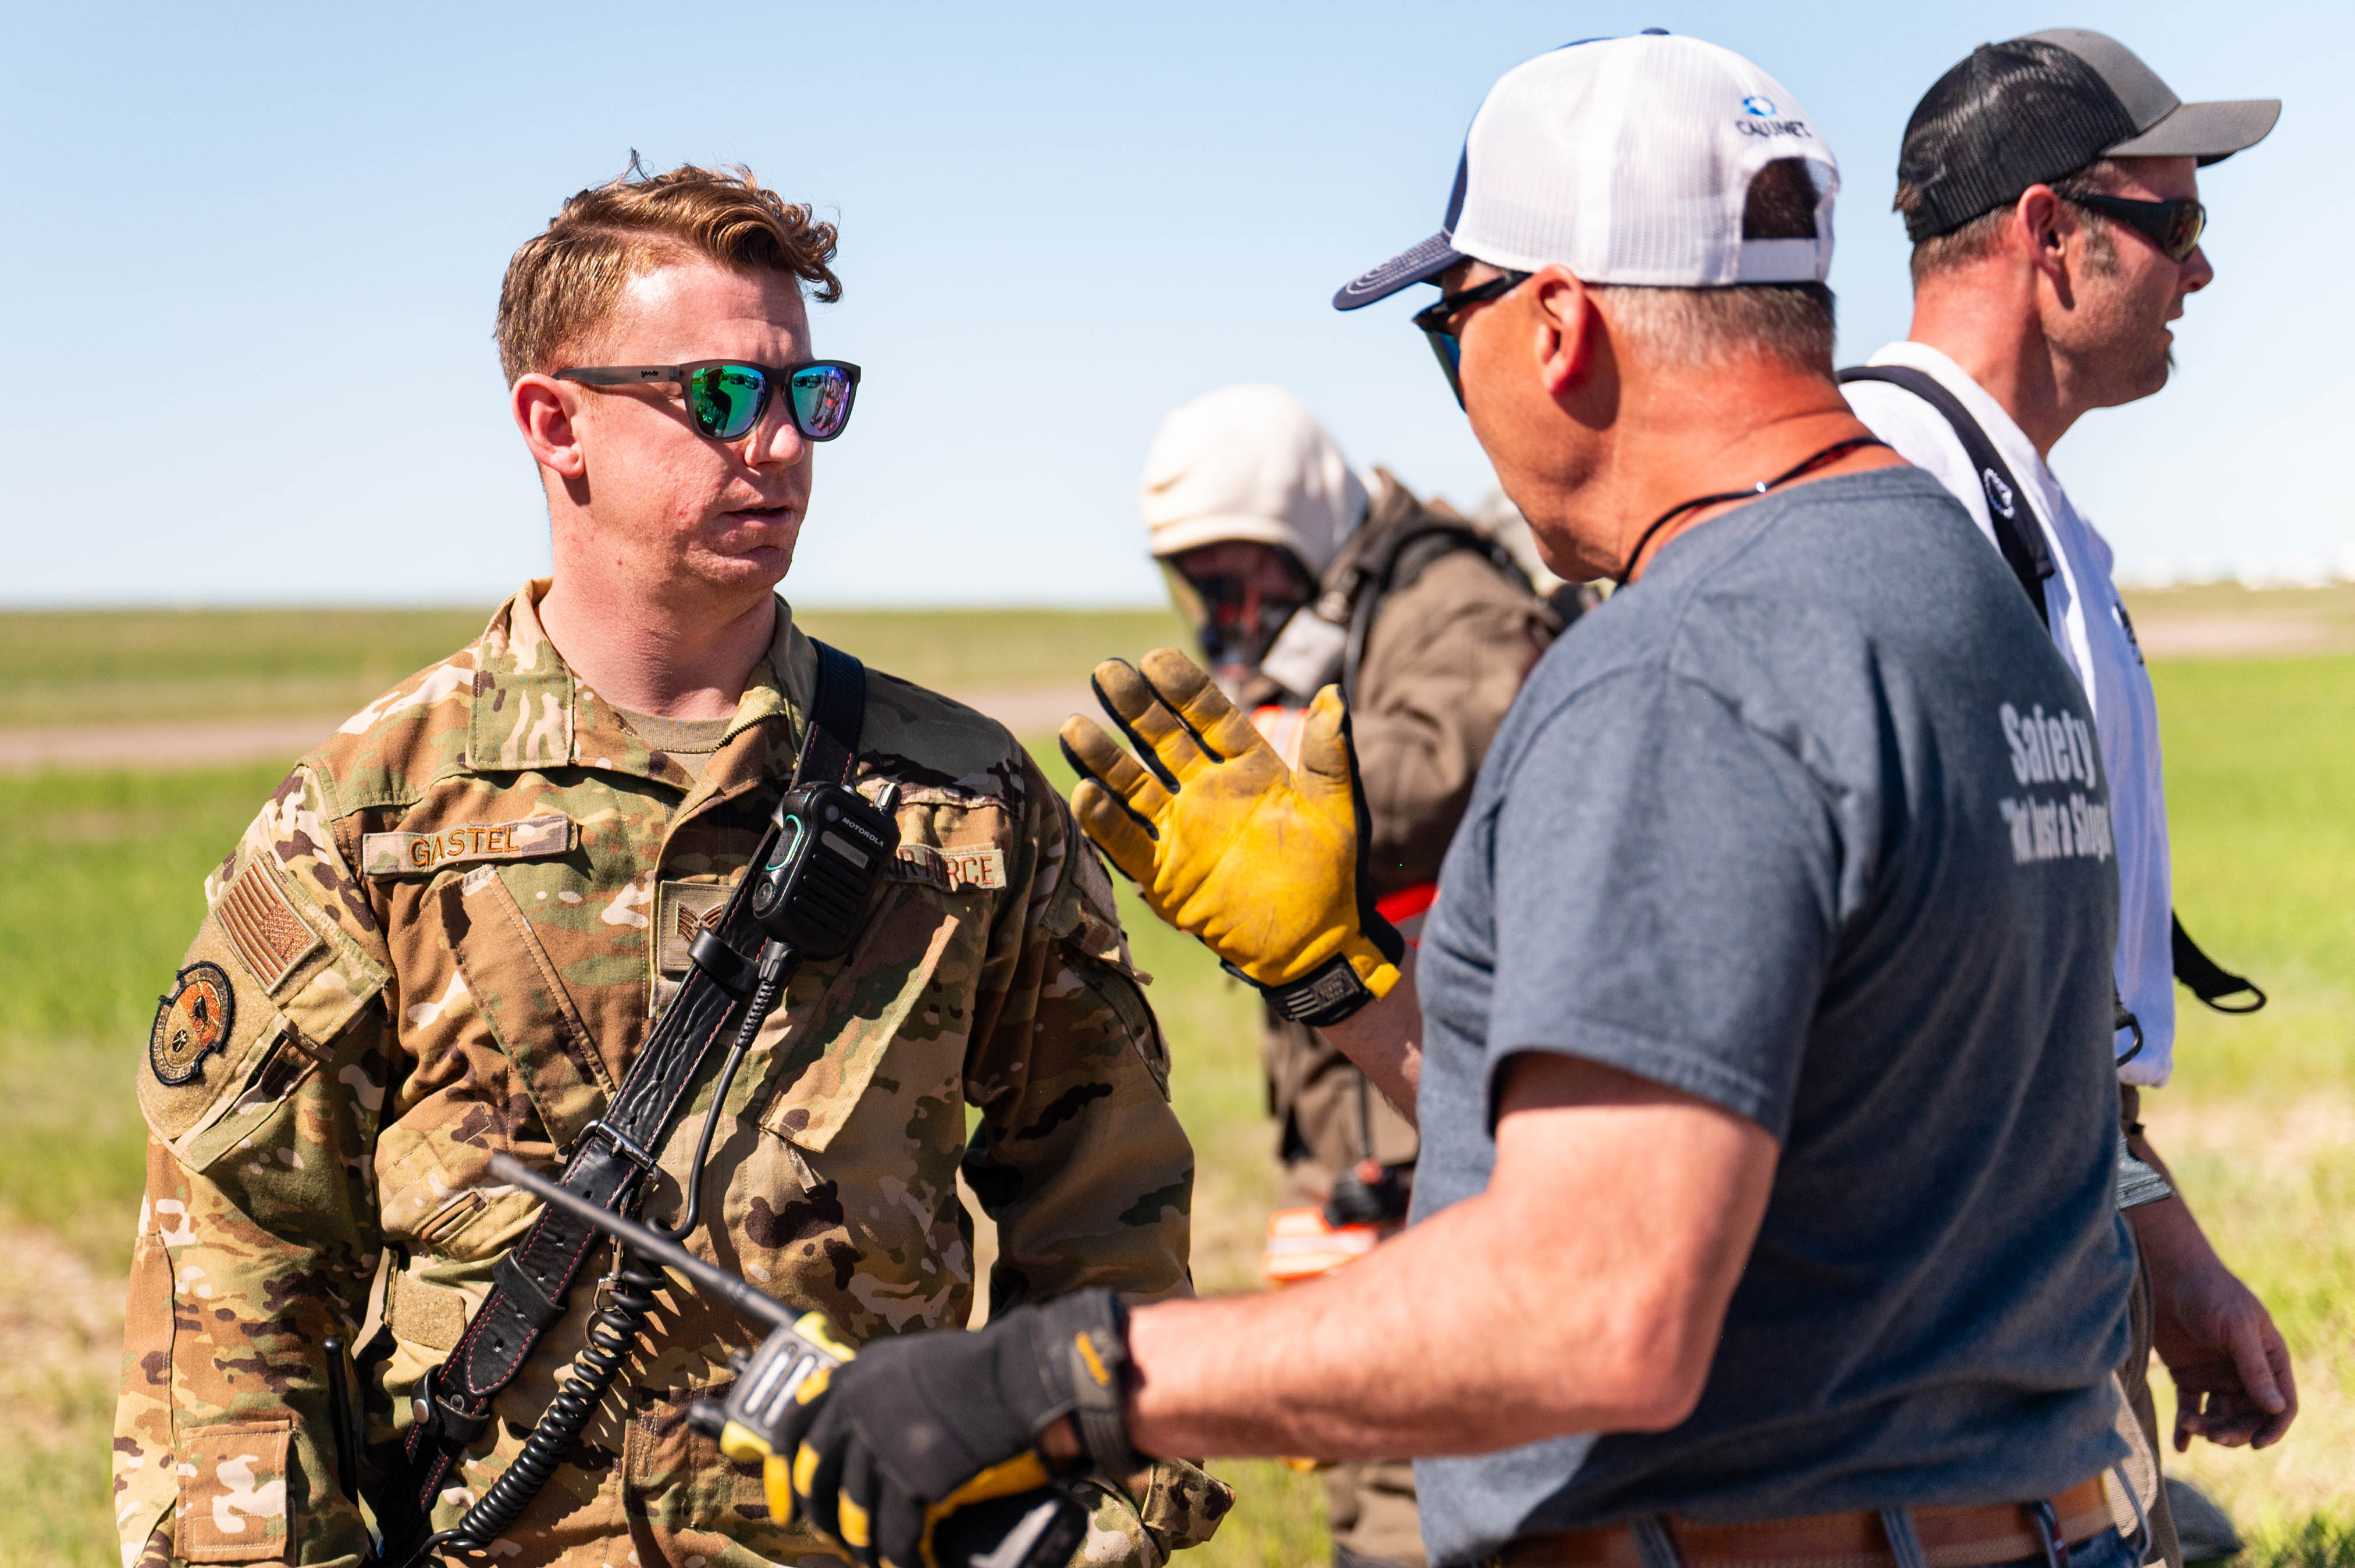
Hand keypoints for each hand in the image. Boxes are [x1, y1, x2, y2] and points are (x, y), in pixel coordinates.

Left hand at [776, 1290, 1133, 1567]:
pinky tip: (905, 1566)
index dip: (780, 1471)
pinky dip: (899, 1557)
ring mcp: (884, 1446)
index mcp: (855, 1377)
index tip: (783, 1505)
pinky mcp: (915, 1479)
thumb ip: (888, 1390)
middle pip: (817, 1477)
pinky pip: (896, 1535)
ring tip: (874, 1556)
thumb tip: (876, 1425)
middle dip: (823, 1516)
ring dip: (863, 1543)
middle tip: (834, 1538)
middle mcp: (858, 1410)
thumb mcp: (916, 1363)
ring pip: (855, 1513)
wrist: (1024, 1377)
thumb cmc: (981, 1368)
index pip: (793, 1426)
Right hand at [1060, 649, 1402, 1023]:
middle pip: (1162, 739)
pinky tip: (1085, 794)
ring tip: (1074, 727)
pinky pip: (1128, 843)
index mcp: (1248, 767)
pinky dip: (1105, 821)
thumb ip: (1328, 753)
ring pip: (1134, 785)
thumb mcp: (1334, 808)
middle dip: (1134, 707)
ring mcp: (1182, 830)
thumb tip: (1333, 692)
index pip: (1209, 716)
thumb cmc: (1329, 873)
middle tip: (1105, 672)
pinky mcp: (1165, 874)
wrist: (1314, 943)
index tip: (1154, 658)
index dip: (1183, 688)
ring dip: (1104, 758)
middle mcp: (1207, 791)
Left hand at [2146, 1242, 2296, 1449]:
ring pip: (2219, 1416)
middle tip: (2215, 1437)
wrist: (2165, 1274)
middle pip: (2248, 1417)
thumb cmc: (2209, 1294)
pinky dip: (2185, 1426)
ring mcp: (2216, 1376)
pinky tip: (2180, 1444)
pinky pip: (2191, 1408)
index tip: (2256, 1444)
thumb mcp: (2236, 1328)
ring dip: (2208, 1429)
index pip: (2281, 1404)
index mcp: (2269, 1360)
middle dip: (2235, 1431)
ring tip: (2191, 1428)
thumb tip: (2276, 1408)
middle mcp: (2245, 1372)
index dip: (2272, 1427)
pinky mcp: (2187, 1375)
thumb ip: (2254, 1368)